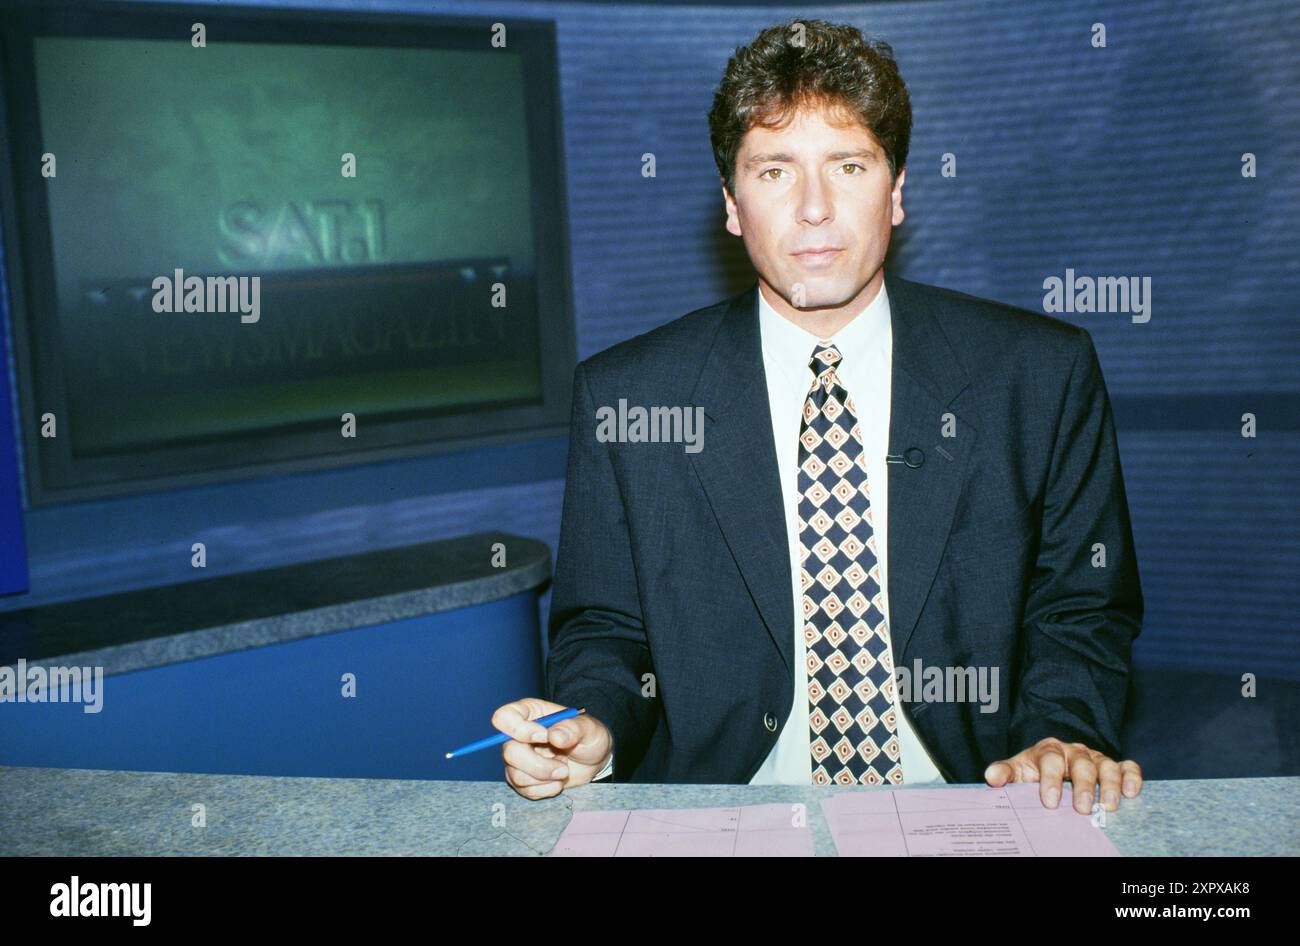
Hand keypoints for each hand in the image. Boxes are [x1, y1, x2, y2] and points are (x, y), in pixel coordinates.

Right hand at [492, 697, 613, 799]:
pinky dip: (546, 789)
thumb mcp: (590, 728)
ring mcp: (518, 758)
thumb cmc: (589, 738)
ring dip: (545, 777)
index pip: (504, 717)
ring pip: (516, 774)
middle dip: (538, 764)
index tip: (544, 737)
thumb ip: (574, 729)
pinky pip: (525, 790)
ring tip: (564, 770)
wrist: (594, 762)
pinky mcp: (522, 779)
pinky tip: (558, 781)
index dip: (519, 729)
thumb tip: (554, 736)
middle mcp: (518, 736)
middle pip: (509, 751)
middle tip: (563, 768)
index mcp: (530, 713)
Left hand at [984, 737, 1142, 813]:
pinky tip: (1131, 792)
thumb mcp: (1018, 770)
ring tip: (1109, 806)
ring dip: (1109, 785)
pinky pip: (1127, 766)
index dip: (1050, 780)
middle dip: (1082, 786)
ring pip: (1106, 765)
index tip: (1051, 802)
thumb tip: (991, 777)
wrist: (1053, 761)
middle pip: (1081, 763)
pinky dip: (1131, 777)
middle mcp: (1074, 751)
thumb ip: (1005, 772)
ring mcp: (1095, 758)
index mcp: (1048, 750)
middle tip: (1082, 808)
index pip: (1050, 760)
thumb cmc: (1035, 770)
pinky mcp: (1113, 766)